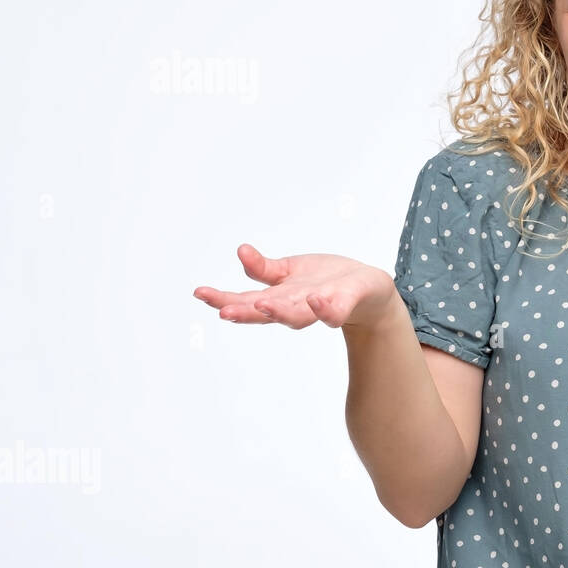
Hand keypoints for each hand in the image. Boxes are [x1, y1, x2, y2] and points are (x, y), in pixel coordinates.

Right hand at [193, 243, 399, 330]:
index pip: (245, 300)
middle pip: (266, 313)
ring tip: (264, 305)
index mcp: (279, 298)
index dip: (222, 298)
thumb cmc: (325, 281)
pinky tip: (316, 300)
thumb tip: (240, 251)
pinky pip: (333, 312)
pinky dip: (324, 309)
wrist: (367, 290)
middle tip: (224, 311)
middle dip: (245, 312)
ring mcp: (318, 308)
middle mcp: (295, 307)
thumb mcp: (290, 270)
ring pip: (296, 316)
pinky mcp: (343, 305)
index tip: (200, 292)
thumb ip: (264, 268)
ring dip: (279, 312)